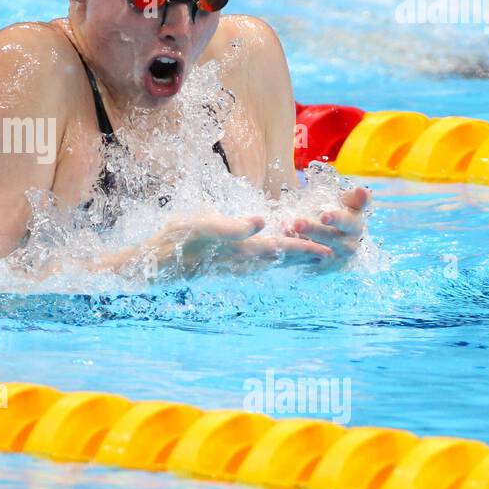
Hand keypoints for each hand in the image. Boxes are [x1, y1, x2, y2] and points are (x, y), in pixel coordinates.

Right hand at [114, 212, 334, 278]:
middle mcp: (242, 261)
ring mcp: (234, 266)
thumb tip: (261, 222)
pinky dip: (275, 263)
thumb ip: (232, 226)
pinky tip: (275, 261)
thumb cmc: (174, 242)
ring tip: (313, 258)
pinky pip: (259, 266)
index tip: (330, 250)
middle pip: (283, 260)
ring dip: (294, 261)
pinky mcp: (226, 266)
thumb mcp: (201, 226)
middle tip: (334, 256)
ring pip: (273, 264)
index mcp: (241, 249)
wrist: (154, 265)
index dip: (306, 248)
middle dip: (307, 257)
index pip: (282, 248)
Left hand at [287, 186, 370, 260]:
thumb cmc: (345, 215)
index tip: (323, 216)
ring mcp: (335, 259)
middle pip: (331, 239)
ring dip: (302, 243)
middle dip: (314, 230)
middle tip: (297, 223)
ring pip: (318, 252)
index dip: (336, 219)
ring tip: (286, 231)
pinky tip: (283, 242)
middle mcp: (348, 245)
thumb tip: (363, 191)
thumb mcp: (351, 204)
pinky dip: (294, 253)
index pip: (347, 222)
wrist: (341, 238)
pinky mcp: (323, 268)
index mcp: (355, 226)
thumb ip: (356, 198)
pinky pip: (307, 261)